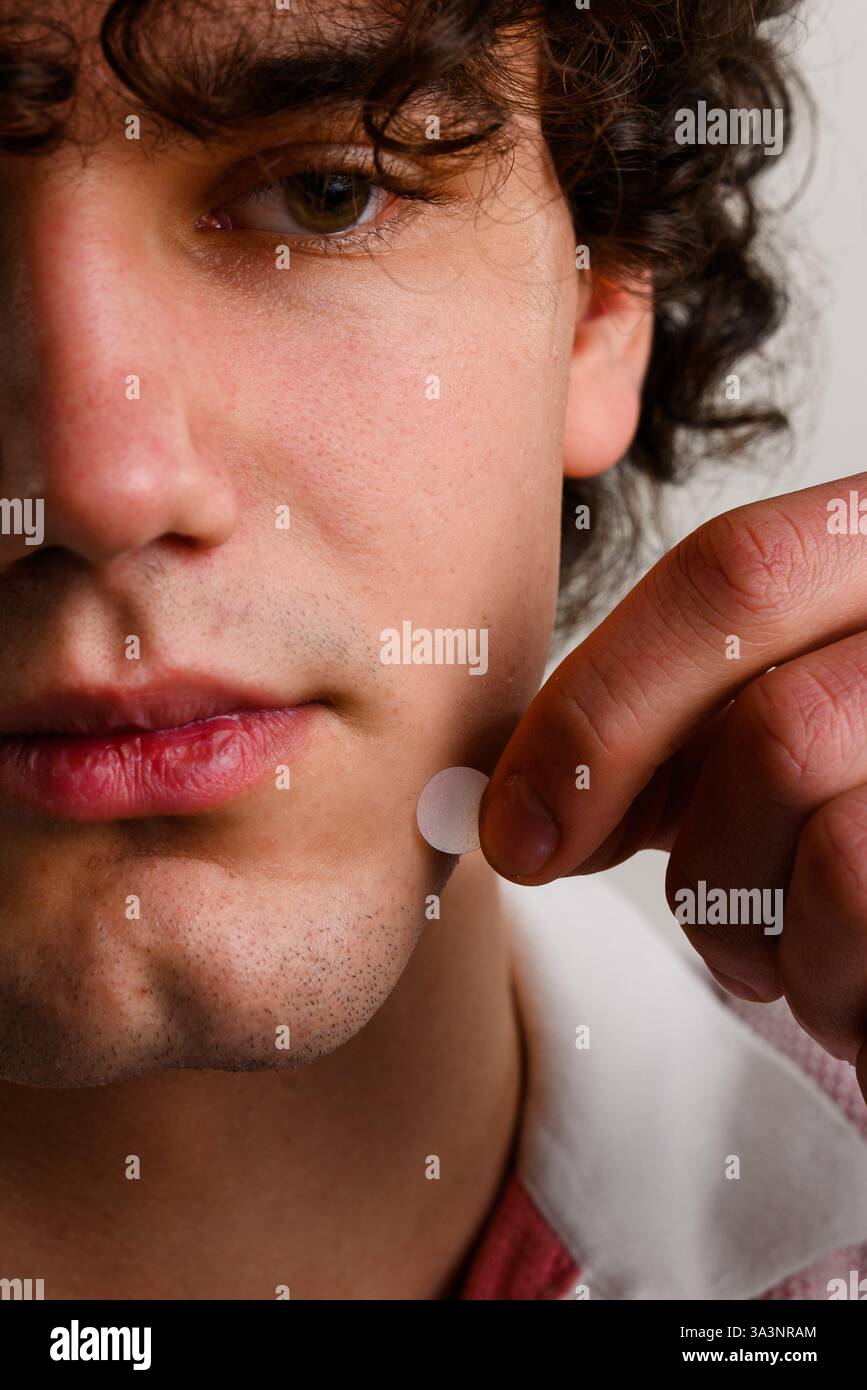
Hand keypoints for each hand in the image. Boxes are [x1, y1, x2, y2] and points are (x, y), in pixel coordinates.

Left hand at [478, 474, 866, 1100]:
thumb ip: (666, 739)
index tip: (521, 833)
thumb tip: (522, 810)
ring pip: (835, 853)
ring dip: (772, 947)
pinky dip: (834, 993)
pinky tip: (859, 993)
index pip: (736, 571)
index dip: (601, 707)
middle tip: (711, 926)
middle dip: (702, 859)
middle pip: (775, 731)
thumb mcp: (771, 736)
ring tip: (808, 962)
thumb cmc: (860, 817)